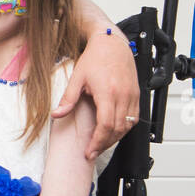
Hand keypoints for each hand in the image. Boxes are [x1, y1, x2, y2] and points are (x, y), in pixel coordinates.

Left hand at [52, 26, 137, 159]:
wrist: (112, 43)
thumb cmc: (95, 58)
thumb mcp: (77, 78)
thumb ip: (68, 99)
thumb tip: (57, 114)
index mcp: (108, 92)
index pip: (106, 125)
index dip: (98, 142)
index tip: (89, 151)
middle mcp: (123, 95)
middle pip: (117, 129)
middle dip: (105, 144)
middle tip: (93, 152)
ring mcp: (132, 95)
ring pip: (128, 126)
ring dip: (115, 138)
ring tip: (101, 144)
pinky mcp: (136, 94)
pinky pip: (134, 118)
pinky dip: (125, 128)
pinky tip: (114, 131)